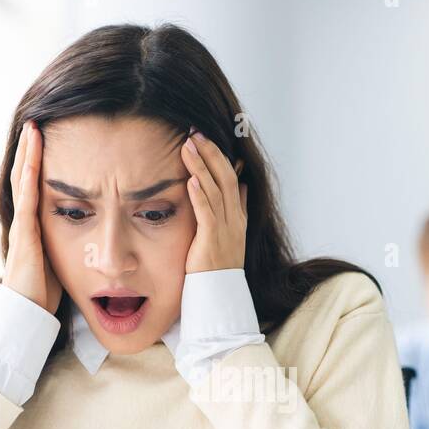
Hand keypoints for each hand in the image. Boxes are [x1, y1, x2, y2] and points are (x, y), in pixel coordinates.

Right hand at [3, 120, 61, 313]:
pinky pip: (27, 197)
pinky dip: (29, 174)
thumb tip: (87, 235)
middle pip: (24, 175)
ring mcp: (21, 224)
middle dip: (30, 149)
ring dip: (27, 152)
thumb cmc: (43, 291)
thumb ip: (68, 243)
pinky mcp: (24, 232)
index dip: (38, 162)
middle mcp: (24, 220)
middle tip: (36, 122)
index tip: (46, 140)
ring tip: (32, 127)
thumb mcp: (59, 260)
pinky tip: (33, 156)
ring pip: (22, 179)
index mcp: (33, 225)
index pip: (35, 185)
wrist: (27, 311)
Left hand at [180, 130, 245, 273]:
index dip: (219, 156)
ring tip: (187, 146)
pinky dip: (199, 195)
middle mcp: (234, 219)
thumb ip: (234, 208)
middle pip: (225, 177)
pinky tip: (191, 179)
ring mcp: (225, 229)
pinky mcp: (212, 241)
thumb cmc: (218, 266)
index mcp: (238, 216)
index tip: (205, 138)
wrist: (221, 295)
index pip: (231, 178)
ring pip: (215, 190)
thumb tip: (241, 184)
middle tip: (194, 132)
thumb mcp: (229, 233)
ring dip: (201, 166)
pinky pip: (207, 214)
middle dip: (210, 153)